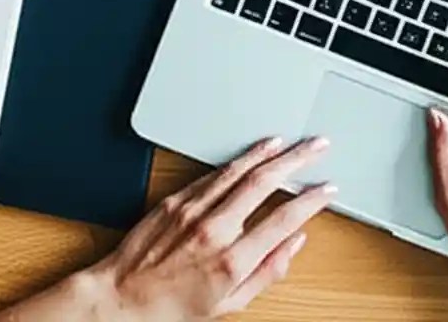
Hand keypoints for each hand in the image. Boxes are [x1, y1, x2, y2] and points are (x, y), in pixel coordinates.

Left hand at [82, 137, 334, 320]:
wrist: (121, 297)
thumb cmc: (172, 308)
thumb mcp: (229, 305)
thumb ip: (267, 272)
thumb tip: (294, 244)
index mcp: (232, 261)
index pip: (284, 219)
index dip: (312, 200)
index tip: (326, 189)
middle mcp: (214, 230)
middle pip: (266, 182)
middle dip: (297, 159)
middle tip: (318, 146)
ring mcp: (192, 211)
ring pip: (239, 170)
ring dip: (268, 152)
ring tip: (289, 142)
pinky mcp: (175, 200)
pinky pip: (212, 174)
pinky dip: (237, 161)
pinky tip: (251, 153)